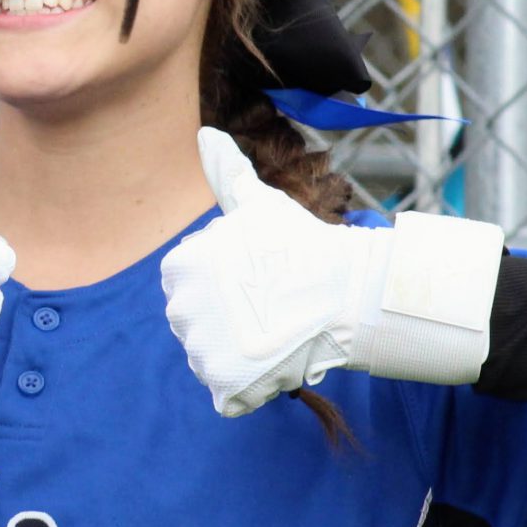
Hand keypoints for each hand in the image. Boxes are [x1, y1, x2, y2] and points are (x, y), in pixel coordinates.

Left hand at [161, 129, 499, 416]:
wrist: (349, 294)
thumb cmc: (303, 246)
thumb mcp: (258, 205)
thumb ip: (225, 173)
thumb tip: (204, 134)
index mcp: (178, 268)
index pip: (189, 284)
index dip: (227, 284)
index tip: (258, 279)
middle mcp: (178, 309)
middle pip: (199, 322)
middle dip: (232, 317)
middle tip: (273, 306)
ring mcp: (200, 349)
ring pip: (214, 357)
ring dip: (243, 350)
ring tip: (278, 331)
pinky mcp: (225, 383)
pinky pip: (229, 392)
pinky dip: (253, 383)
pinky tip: (277, 360)